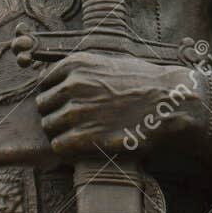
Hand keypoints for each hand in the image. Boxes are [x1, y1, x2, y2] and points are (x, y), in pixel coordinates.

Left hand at [36, 49, 201, 158]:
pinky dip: (66, 149)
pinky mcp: (86, 136)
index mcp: (75, 64)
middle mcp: (72, 84)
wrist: (168, 103)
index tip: (65, 105)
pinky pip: (59, 145)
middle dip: (54, 114)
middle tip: (72, 124)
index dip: (54, 96)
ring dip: (60, 133)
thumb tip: (56, 83)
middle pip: (43, 105)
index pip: (43, 83)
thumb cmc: (142, 83)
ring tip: (78, 136)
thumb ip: (80, 71)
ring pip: (49, 126)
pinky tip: (81, 148)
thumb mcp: (107, 63)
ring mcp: (78, 110)